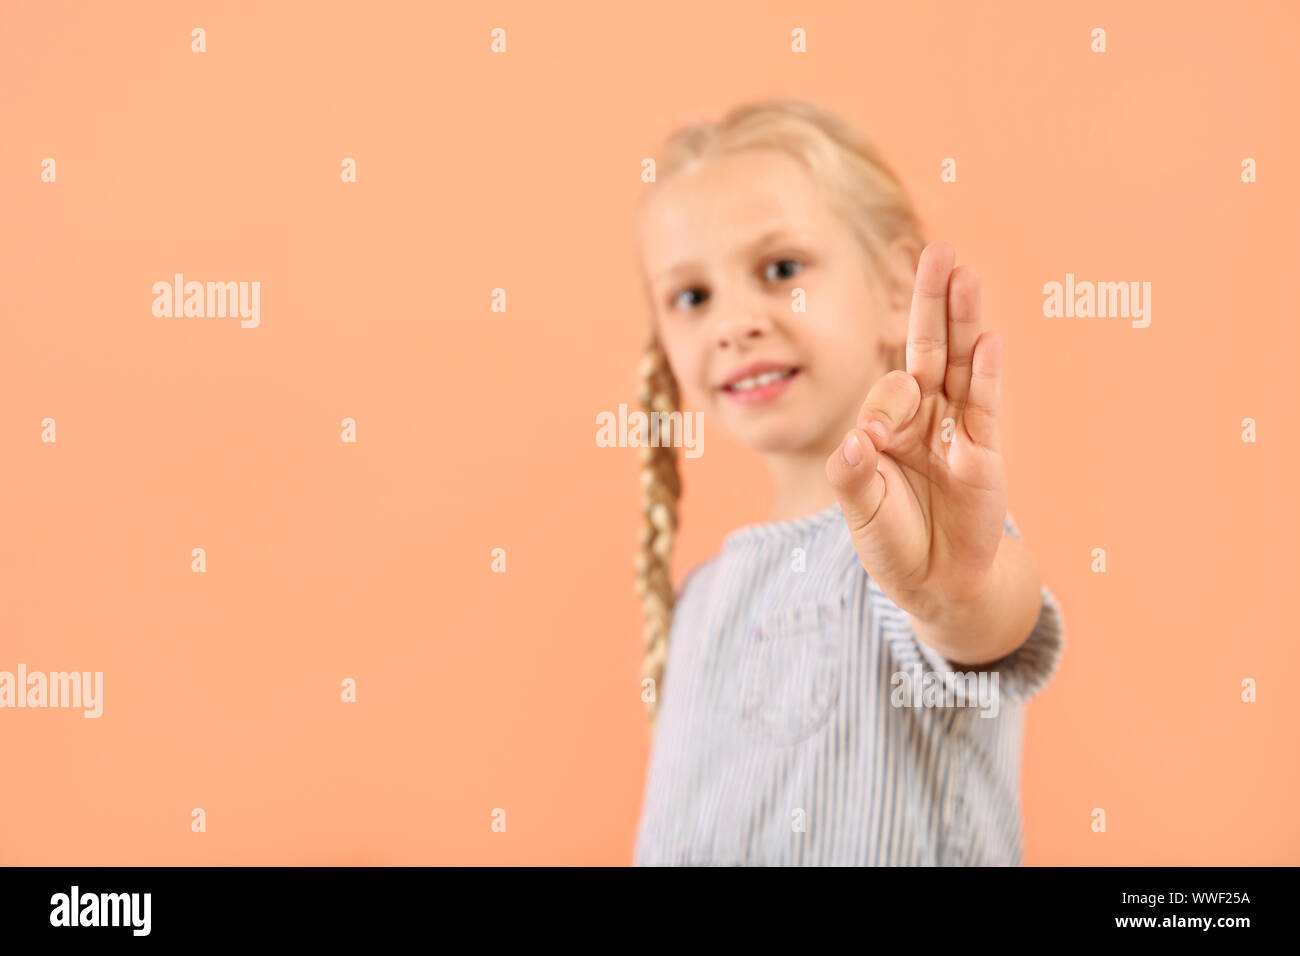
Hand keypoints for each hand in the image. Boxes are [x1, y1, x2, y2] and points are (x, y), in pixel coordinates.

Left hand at [825, 241, 1006, 624]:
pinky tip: (990, 338)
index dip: (880, 408)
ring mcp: (958, 430)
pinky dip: (988, 374)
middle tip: (936, 249)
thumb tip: (856, 441)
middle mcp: (925, 416)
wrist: (935, 583)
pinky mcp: (984, 453)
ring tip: (965, 272)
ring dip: (963, 319)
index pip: (885, 389)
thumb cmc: (893, 541)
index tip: (872, 443)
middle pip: (929, 347)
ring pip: (963, 364)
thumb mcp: (858, 509)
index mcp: (888, 424)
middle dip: (931, 300)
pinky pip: (985, 407)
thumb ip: (850, 474)